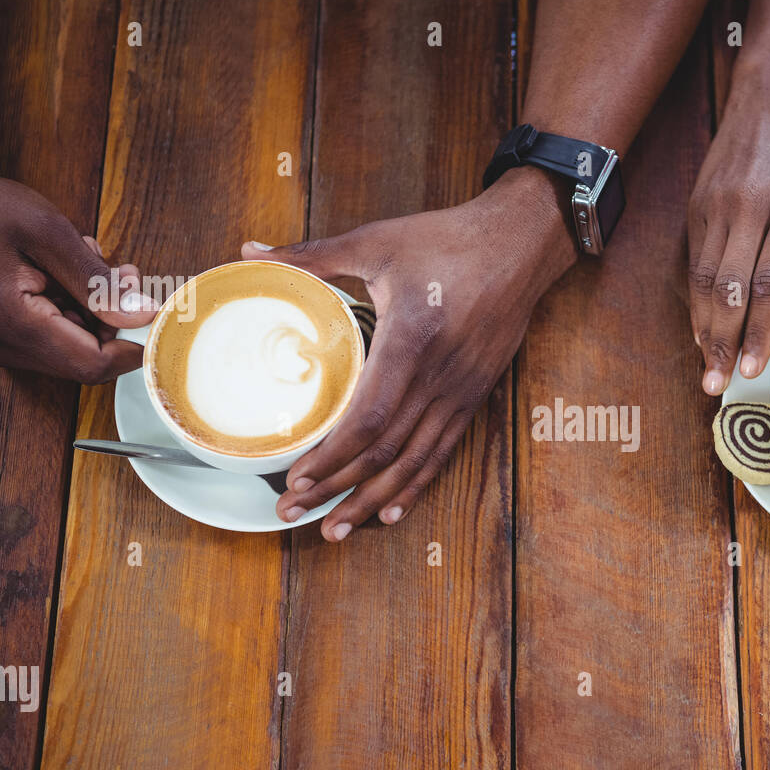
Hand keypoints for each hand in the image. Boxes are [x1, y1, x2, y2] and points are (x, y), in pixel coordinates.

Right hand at [0, 159, 156, 381]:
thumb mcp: (47, 232)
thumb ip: (96, 280)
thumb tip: (141, 313)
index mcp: (7, 322)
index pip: (91, 364)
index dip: (132, 346)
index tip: (153, 314)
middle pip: (84, 360)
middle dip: (112, 320)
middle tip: (120, 273)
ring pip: (71, 349)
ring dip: (92, 311)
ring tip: (85, 263)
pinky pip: (52, 339)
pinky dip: (71, 310)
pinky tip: (63, 275)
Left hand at [241, 169, 575, 540]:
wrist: (520, 244)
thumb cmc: (448, 241)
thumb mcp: (376, 242)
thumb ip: (310, 255)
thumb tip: (249, 253)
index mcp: (411, 341)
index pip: (369, 419)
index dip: (332, 456)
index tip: (296, 478)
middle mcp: (438, 378)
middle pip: (384, 453)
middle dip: (336, 489)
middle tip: (291, 513)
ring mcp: (460, 392)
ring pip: (412, 464)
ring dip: (371, 500)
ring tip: (334, 528)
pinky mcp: (473, 396)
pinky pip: (441, 453)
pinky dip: (414, 486)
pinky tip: (390, 511)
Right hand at [687, 66, 769, 394]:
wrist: (769, 99)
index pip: (769, 281)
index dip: (758, 329)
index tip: (755, 368)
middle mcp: (750, 207)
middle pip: (729, 288)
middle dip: (722, 341)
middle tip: (717, 384)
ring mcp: (718, 206)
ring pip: (705, 279)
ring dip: (703, 327)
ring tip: (706, 367)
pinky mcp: (697, 205)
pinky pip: (693, 263)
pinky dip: (696, 301)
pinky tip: (702, 330)